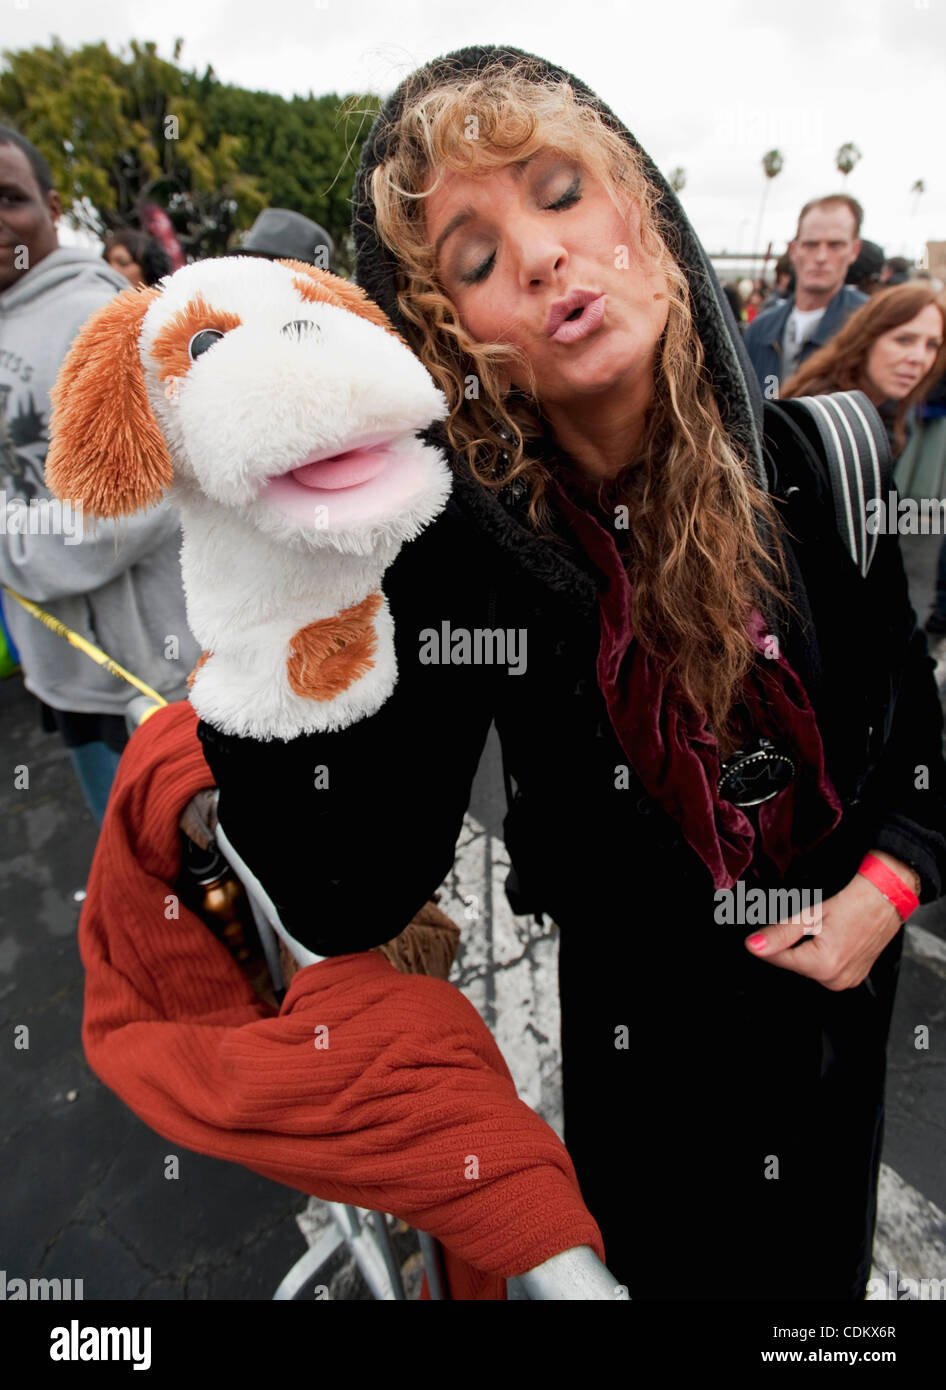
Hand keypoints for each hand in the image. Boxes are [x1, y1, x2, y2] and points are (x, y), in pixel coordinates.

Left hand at [742, 850, 913, 990]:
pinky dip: (821, 956)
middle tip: (805, 924)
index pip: (779, 960)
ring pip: (809, 968)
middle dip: (791, 945)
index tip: (761, 934)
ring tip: (821, 929)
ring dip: (806, 951)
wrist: (886, 898)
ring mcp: (846, 981)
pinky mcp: (853, 978)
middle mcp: (836, 980)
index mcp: (823, 965)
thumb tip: (753, 946)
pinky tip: (830, 939)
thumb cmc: (854, 902)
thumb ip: (779, 934)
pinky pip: (825, 970)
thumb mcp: (810, 915)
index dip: (767, 944)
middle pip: (794, 964)